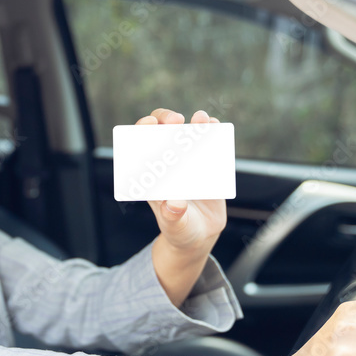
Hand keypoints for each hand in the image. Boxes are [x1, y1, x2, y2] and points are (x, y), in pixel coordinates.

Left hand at [134, 108, 226, 253]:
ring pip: (188, 133)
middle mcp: (168, 163)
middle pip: (162, 131)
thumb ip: (172, 216)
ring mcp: (188, 162)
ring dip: (195, 122)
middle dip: (166, 119)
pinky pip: (210, 144)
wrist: (201, 236)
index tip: (151, 124)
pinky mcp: (208, 165)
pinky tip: (215, 127)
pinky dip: (213, 132)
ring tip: (201, 119)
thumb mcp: (174, 225)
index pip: (140, 144)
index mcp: (151, 174)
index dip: (142, 128)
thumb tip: (174, 203)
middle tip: (176, 121)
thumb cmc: (180, 230)